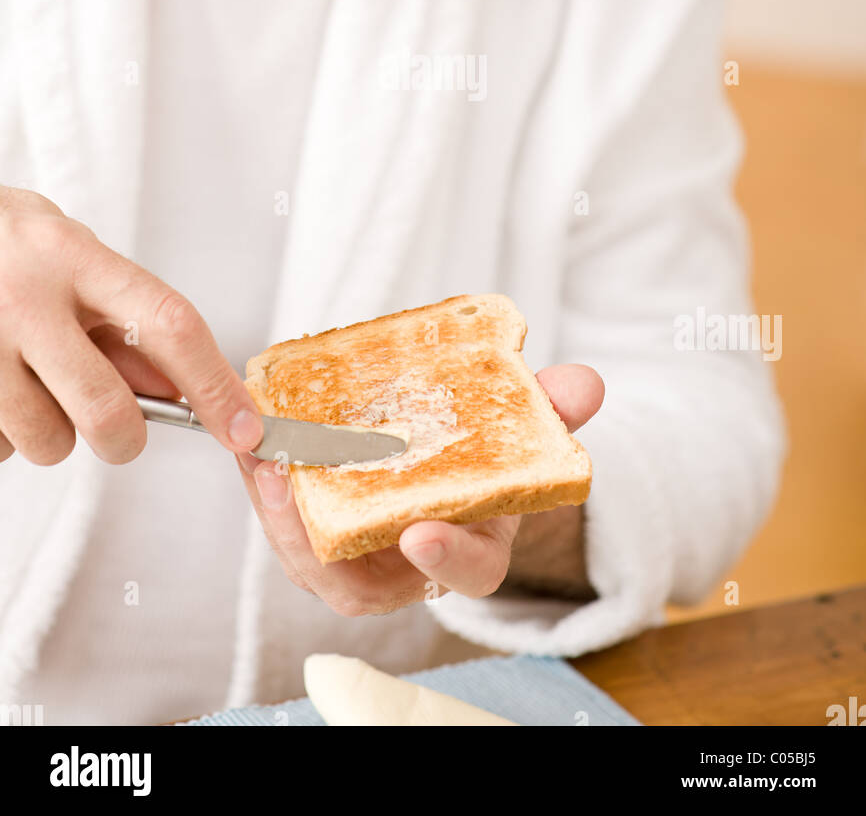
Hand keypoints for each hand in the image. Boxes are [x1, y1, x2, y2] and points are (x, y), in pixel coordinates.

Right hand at [0, 186, 262, 465]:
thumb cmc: (6, 246)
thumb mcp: (70, 257)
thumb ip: (121, 317)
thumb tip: (178, 392)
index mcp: (73, 255)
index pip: (168, 325)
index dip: (215, 386)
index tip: (245, 431)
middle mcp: (24, 296)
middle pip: (106, 409)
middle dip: (123, 437)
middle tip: (116, 427)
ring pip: (46, 442)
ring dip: (51, 435)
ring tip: (30, 384)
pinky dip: (4, 433)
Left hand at [236, 361, 603, 615]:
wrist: (448, 446)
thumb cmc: (487, 446)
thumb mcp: (522, 423)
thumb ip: (551, 406)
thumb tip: (584, 385)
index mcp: (474, 546)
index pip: (469, 573)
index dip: (447, 560)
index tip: (421, 534)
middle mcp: (410, 566)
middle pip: (359, 580)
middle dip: (317, 541)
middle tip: (292, 486)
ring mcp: (360, 555)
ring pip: (311, 555)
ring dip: (280, 512)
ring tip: (263, 460)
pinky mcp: (320, 530)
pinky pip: (289, 521)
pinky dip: (268, 486)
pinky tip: (254, 443)